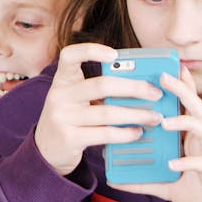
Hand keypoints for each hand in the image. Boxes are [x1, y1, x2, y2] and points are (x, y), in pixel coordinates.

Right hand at [33, 43, 164, 175]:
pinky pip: (105, 134)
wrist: (45, 151)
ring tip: (155, 116)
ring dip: (137, 114)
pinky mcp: (69, 139)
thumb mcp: (73, 99)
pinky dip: (126, 133)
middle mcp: (59, 96)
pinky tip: (137, 132)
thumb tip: (140, 81)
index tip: (115, 55)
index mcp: (62, 81)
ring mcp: (62, 118)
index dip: (91, 50)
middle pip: (102, 84)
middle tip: (156, 93)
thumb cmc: (69, 120)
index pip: (69, 55)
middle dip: (135, 87)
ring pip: (108, 112)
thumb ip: (95, 89)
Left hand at [111, 67, 201, 201]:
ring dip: (185, 122)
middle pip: (197, 108)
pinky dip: (188, 161)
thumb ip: (141, 180)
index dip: (181, 87)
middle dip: (183, 91)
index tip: (166, 68)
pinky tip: (172, 164)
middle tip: (164, 77)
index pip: (187, 107)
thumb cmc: (199, 195)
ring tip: (164, 121)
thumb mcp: (164, 186)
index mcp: (193, 139)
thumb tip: (112, 180)